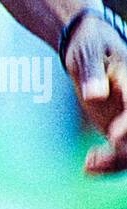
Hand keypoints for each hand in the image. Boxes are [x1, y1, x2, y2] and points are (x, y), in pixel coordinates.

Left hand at [64, 14, 126, 174]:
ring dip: (115, 162)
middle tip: (94, 158)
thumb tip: (94, 95)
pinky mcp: (123, 126)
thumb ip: (90, 72)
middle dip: (122, 152)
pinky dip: (110, 163)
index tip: (113, 135)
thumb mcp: (85, 52)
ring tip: (89, 164)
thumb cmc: (87, 44)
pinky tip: (89, 165)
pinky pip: (123, 151)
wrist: (88, 44)